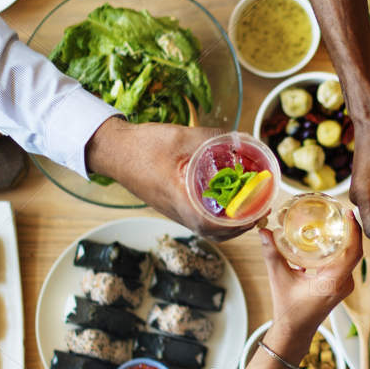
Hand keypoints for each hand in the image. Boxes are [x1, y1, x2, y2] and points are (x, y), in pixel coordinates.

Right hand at [85, 117, 260, 239]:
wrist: (112, 149)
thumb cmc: (142, 145)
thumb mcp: (181, 136)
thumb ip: (212, 138)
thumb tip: (240, 139)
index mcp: (179, 199)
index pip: (212, 227)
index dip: (237, 226)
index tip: (255, 214)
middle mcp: (176, 211)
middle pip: (213, 233)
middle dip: (238, 227)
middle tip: (257, 210)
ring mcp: (172, 210)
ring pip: (205, 227)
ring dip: (227, 222)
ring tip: (246, 205)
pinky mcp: (170, 204)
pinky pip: (196, 217)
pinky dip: (214, 213)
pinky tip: (224, 197)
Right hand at [260, 215, 362, 347]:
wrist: (294, 331)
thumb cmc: (289, 310)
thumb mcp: (279, 279)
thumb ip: (272, 254)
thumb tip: (264, 232)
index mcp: (333, 282)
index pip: (353, 252)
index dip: (354, 232)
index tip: (350, 214)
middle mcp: (343, 283)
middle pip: (353, 251)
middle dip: (348, 230)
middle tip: (339, 212)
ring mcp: (343, 285)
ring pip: (348, 256)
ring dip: (344, 240)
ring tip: (335, 221)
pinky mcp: (339, 285)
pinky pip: (343, 263)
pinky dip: (338, 250)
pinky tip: (328, 239)